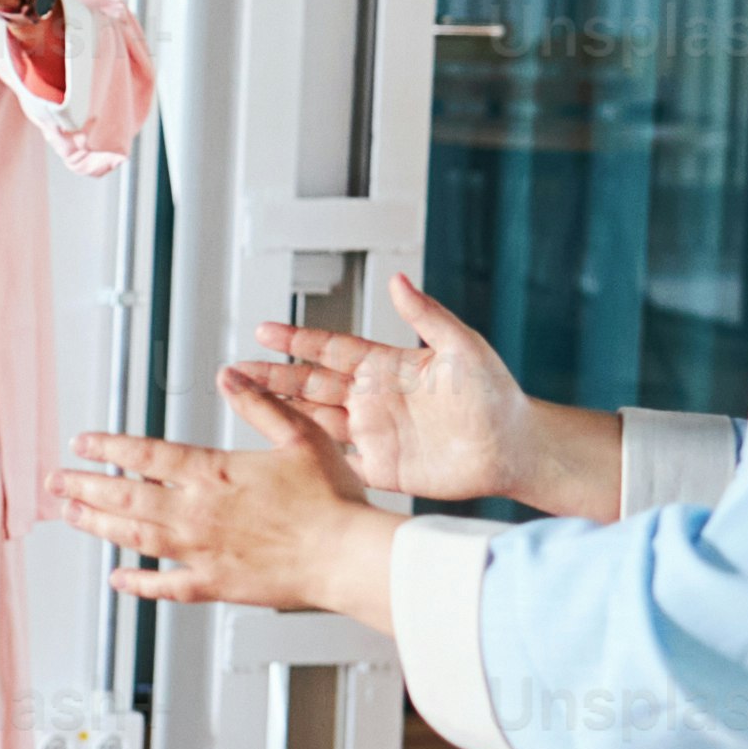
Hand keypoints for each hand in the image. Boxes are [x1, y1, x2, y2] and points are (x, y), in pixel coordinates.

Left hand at [56, 395, 398, 627]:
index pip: (144, 454)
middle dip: (84, 487)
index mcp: (212, 473)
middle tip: (54, 482)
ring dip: (98, 525)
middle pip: (125, 496)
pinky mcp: (215, 585)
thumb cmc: (331, 500)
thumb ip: (258, 405)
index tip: (83, 443)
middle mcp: (196, 513)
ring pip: (134, 537)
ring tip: (72, 516)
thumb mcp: (298, 435)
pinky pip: (165, 587)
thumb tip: (228, 376)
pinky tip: (118, 579)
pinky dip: (137, 583)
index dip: (108, 446)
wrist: (346, 556)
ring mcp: (201, 552)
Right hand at [237, 269, 538, 508]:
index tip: (264, 329)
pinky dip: (307, 458)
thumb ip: (427, 315)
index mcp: (388, 367)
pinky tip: (278, 453)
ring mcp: (373, 434)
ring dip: (277, 413)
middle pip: (310, 385)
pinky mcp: (380, 468)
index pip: (332, 349)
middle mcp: (374, 398)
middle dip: (271, 377)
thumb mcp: (462, 346)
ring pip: (313, 421)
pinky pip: (335, 463)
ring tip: (241, 403)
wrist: (514, 447)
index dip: (297, 340)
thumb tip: (399, 280)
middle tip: (233, 371)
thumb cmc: (496, 394)